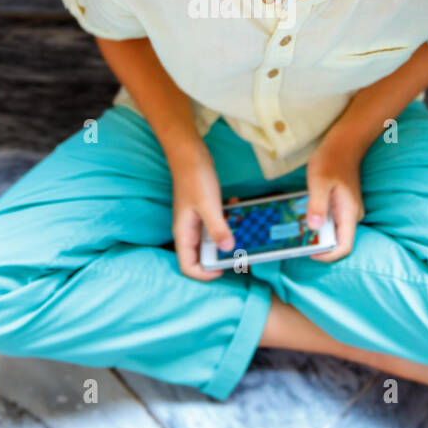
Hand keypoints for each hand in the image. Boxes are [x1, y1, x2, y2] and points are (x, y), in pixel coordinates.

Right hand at [169, 147, 232, 281]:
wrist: (190, 153)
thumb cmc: (194, 178)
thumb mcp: (208, 205)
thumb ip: (217, 228)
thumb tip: (228, 249)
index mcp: (184, 233)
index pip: (188, 266)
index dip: (204, 274)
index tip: (224, 268)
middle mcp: (189, 230)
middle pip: (201, 256)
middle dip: (220, 257)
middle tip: (241, 253)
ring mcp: (196, 221)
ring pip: (211, 240)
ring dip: (227, 238)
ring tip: (243, 232)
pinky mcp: (204, 211)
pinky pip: (216, 223)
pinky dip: (227, 220)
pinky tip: (237, 207)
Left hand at [304, 136, 364, 261]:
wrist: (344, 144)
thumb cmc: (331, 160)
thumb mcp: (319, 181)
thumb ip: (317, 204)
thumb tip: (314, 227)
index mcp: (349, 213)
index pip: (344, 247)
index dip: (327, 255)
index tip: (309, 251)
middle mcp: (351, 216)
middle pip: (337, 241)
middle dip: (318, 244)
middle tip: (297, 238)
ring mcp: (347, 211)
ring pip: (333, 231)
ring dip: (317, 232)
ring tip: (298, 227)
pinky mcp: (341, 206)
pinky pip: (331, 221)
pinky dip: (318, 222)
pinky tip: (304, 214)